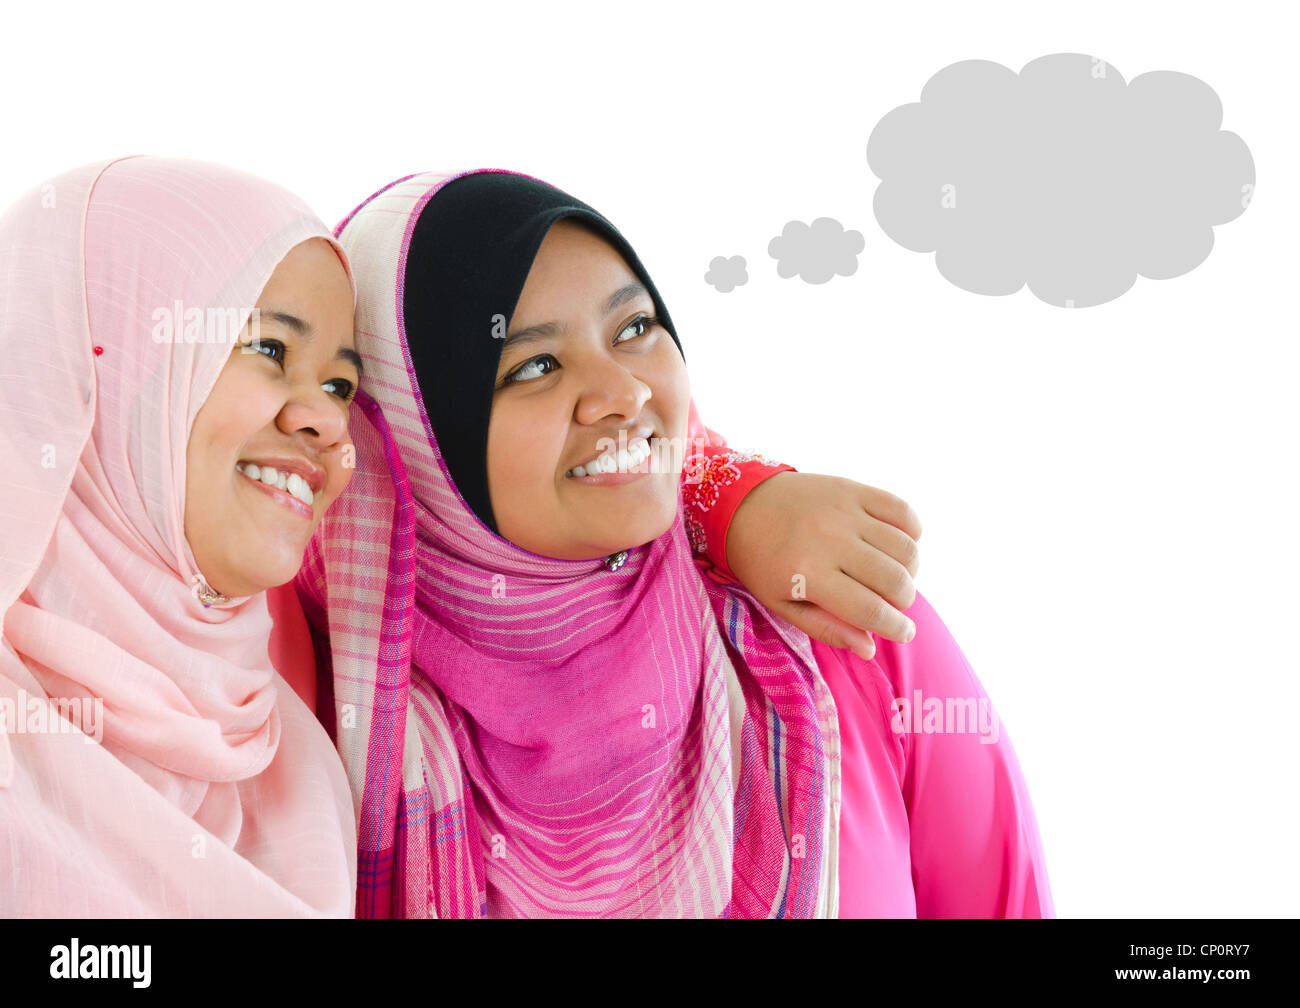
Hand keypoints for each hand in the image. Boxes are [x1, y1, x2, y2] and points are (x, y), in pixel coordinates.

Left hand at [724, 472, 920, 659]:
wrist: (743, 503)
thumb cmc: (762, 561)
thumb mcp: (781, 603)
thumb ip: (826, 628)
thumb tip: (870, 649)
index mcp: (808, 574)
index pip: (869, 609)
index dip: (895, 628)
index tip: (905, 633)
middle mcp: (830, 540)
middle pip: (894, 580)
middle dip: (904, 602)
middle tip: (892, 605)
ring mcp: (844, 511)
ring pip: (905, 547)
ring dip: (911, 570)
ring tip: (894, 577)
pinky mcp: (853, 489)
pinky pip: (902, 511)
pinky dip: (912, 532)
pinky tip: (897, 546)